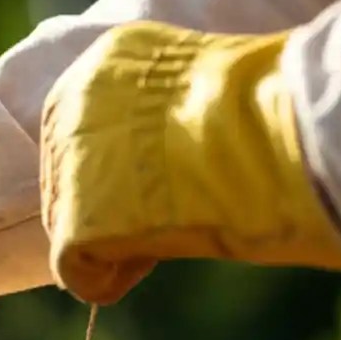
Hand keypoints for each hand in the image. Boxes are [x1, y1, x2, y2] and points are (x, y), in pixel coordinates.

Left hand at [38, 20, 340, 304]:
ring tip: (171, 234)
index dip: (123, 165)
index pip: (91, 128)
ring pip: (68, 221)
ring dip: (113, 239)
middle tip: (167, 217)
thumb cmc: (272, 108)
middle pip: (71, 176)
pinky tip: (152, 261)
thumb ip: (169, 115)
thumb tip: (171, 158)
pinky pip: (76, 268)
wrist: (274, 131)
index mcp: (107, 61)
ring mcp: (66, 164)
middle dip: (111, 205)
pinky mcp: (73, 222)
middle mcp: (70, 105)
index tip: (167, 180)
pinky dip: (107, 278)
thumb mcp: (206, 88)